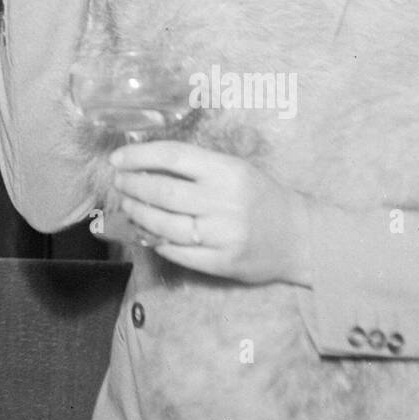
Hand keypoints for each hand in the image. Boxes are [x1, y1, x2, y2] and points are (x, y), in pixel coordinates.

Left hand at [108, 140, 312, 285]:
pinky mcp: (221, 264)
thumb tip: (146, 164)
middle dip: (133, 186)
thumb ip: (197, 168)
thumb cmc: (262, 196)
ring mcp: (222, 236)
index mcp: (228, 171)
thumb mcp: (236, 169)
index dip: (139, 156)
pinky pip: (178, 253)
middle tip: (119, 183)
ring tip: (127, 205)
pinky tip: (147, 233)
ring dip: (139, 214)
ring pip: (165, 225)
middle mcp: (224, 202)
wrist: (301, 237)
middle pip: (163, 192)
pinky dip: (157, 242)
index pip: (173, 157)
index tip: (117, 158)